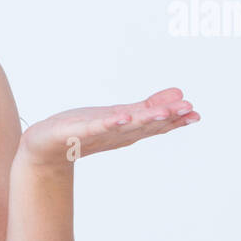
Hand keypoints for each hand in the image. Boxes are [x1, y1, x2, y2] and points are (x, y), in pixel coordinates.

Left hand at [18, 87, 199, 167]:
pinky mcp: (77, 131)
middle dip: (167, 117)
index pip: (155, 123)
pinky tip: (121, 117)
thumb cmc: (81, 130)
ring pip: (125, 125)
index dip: (175, 119)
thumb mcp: (119, 116)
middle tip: (189, 110)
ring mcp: (98, 132)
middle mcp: (116, 133)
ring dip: (143, 119)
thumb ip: (148, 107)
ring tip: (163, 113)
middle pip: (145, 124)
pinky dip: (108, 123)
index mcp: (127, 129)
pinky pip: (95, 127)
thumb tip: (179, 93)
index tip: (195, 113)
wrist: (45, 147)